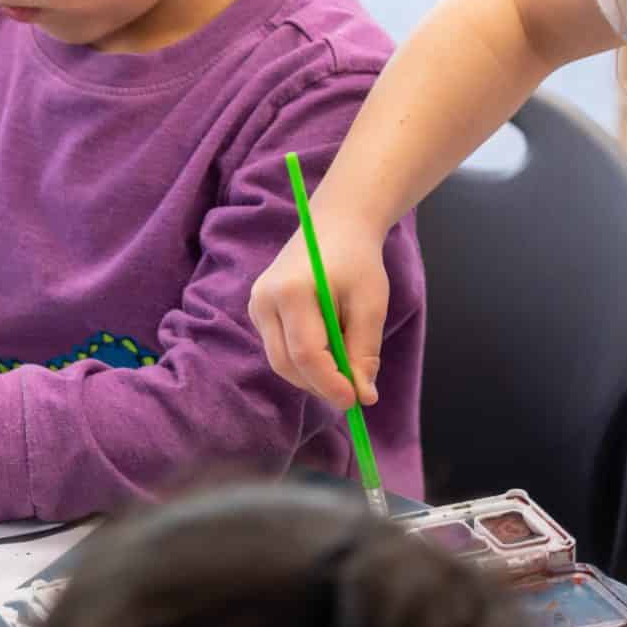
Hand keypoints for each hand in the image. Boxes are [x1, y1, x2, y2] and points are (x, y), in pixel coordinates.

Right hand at [248, 216, 390, 410]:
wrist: (335, 226)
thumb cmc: (357, 261)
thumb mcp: (370, 305)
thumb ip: (364, 351)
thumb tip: (363, 396)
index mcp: (291, 292)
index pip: (306, 353)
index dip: (331, 383)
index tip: (356, 401)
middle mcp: (264, 299)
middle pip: (286, 363)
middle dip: (320, 385)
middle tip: (353, 394)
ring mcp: (256, 304)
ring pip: (279, 360)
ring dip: (311, 376)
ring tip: (343, 371)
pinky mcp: (258, 309)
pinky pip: (278, 348)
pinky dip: (302, 360)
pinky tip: (327, 350)